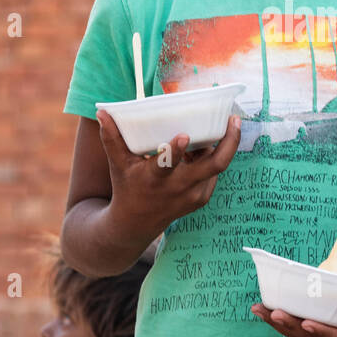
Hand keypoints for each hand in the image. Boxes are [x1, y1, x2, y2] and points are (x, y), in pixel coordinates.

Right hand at [97, 110, 240, 239]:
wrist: (135, 224)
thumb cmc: (127, 187)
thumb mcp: (118, 164)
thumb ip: (111, 138)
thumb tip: (102, 111)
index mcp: (155, 179)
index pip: (167, 166)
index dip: (176, 151)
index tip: (183, 135)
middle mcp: (178, 189)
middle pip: (213, 166)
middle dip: (229, 143)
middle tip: (234, 120)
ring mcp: (194, 195)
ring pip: (216, 167)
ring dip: (221, 146)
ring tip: (224, 125)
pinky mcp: (201, 198)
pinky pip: (213, 173)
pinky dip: (212, 156)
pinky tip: (208, 144)